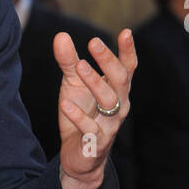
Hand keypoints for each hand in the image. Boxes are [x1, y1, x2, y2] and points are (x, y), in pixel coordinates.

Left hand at [55, 29, 135, 188]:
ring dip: (95, 83)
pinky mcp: (96, 142)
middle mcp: (119, 105)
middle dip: (108, 60)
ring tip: (80, 66)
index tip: (125, 32)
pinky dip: (78, 116)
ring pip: (109, 102)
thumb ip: (68, 61)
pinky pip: (90, 128)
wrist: (78, 155)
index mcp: (117, 89)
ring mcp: (109, 124)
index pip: (127, 68)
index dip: (128, 51)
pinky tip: (65, 103)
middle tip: (94, 42)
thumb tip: (61, 36)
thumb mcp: (72, 85)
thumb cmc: (81, 114)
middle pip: (120, 80)